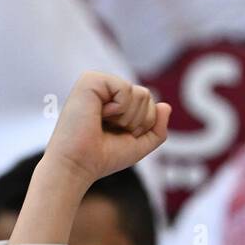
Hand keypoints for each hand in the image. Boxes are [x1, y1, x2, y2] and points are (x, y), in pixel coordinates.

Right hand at [44, 71, 170, 187]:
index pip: (149, 103)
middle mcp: (106, 89)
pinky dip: (120, 109)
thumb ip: (157, 129)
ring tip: (104, 123)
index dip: (143, 125)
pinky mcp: (91, 80)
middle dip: (138, 121)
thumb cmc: (104, 157)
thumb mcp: (139, 145)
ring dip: (128, 118)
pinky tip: (99, 115)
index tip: (119, 135)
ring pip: (141, 93)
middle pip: (147, 96)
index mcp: (115, 101)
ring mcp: (98, 82)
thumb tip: (166, 105)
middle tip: (111, 130)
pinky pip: (126, 89)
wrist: (78, 164)